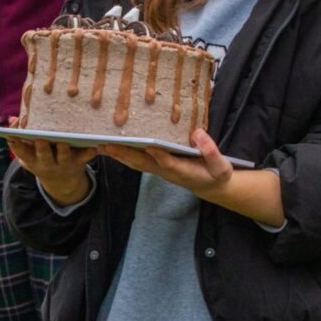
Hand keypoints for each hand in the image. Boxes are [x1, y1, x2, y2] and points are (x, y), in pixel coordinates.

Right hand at [9, 138, 96, 205]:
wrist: (63, 183)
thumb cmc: (42, 159)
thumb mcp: (28, 153)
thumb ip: (21, 136)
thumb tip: (13, 119)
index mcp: (32, 159)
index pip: (21, 152)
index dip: (15, 144)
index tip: (10, 136)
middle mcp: (47, 162)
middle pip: (43, 155)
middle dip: (42, 148)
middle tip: (40, 139)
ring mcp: (63, 162)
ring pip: (63, 156)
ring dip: (63, 151)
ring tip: (63, 142)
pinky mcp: (79, 161)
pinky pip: (85, 157)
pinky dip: (89, 153)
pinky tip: (92, 147)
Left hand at [96, 128, 232, 196]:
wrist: (210, 186)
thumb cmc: (216, 174)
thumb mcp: (220, 166)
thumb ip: (210, 151)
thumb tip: (198, 134)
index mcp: (183, 170)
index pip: (167, 162)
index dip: (157, 154)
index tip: (147, 145)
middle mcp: (166, 171)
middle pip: (142, 163)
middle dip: (124, 154)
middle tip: (106, 145)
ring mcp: (159, 170)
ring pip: (136, 163)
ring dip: (118, 155)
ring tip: (100, 145)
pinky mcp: (157, 166)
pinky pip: (137, 161)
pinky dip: (123, 154)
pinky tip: (111, 147)